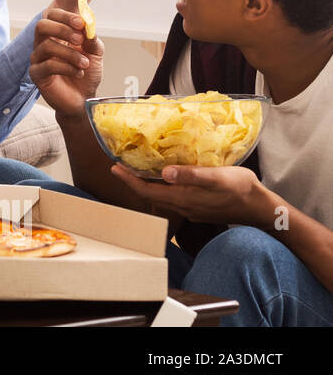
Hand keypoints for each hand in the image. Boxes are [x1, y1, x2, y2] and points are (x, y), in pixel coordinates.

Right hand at [29, 7, 102, 119]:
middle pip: (41, 25)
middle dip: (62, 29)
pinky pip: (48, 65)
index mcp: (56, 35)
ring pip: (46, 45)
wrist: (83, 98)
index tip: (81, 23)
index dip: (65, 16)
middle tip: (79, 39)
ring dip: (70, 54)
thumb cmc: (86, 73)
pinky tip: (78, 73)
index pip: (52, 16)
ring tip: (84, 64)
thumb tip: (87, 26)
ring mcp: (38, 58)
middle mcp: (43, 44)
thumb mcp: (94, 53)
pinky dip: (67, 67)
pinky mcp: (36, 74)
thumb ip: (91, 39)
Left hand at [111, 164, 274, 227]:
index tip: (114, 167)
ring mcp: (190, 209)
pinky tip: (163, 177)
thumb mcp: (217, 177)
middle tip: (119, 165)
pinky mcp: (198, 208)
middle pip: (149, 195)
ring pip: (160, 197)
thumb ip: (191, 175)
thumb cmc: (241, 189)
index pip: (147, 192)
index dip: (128, 180)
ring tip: (136, 169)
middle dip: (132, 181)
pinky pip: (172, 198)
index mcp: (184, 198)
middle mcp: (183, 206)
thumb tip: (164, 173)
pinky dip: (162, 188)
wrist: (261, 209)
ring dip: (146, 185)